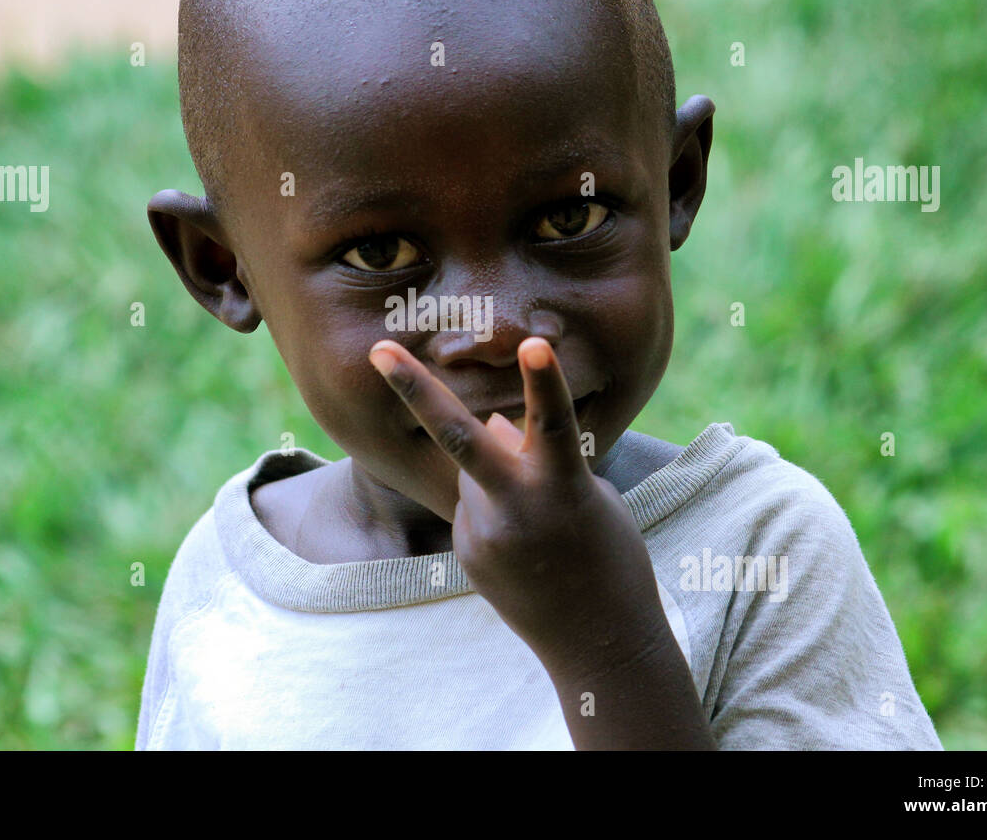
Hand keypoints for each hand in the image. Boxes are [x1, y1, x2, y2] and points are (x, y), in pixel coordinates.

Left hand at [367, 336, 668, 675]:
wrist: (597, 643)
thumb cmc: (608, 556)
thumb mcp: (587, 497)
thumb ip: (536, 456)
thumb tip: (493, 425)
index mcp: (563, 488)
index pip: (554, 423)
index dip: (544, 382)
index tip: (533, 342)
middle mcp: (516, 507)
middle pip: (458, 438)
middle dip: (414, 388)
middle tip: (378, 350)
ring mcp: (483, 533)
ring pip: (476, 473)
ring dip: (500, 480)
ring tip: (542, 531)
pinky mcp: (467, 553)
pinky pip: (474, 508)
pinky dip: (496, 512)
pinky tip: (525, 551)